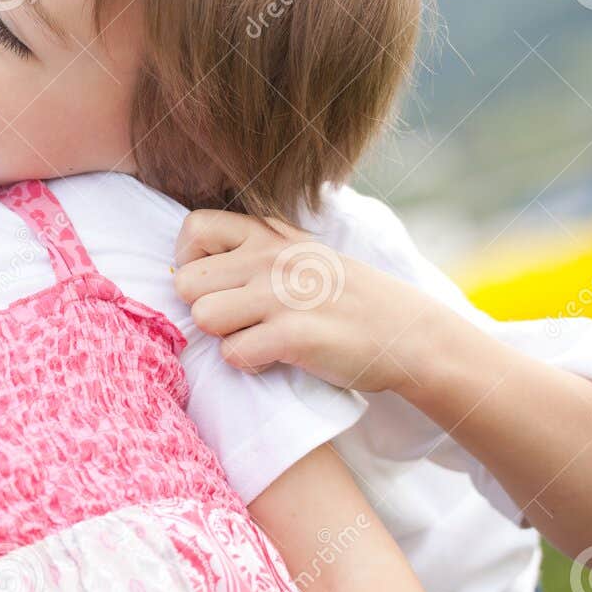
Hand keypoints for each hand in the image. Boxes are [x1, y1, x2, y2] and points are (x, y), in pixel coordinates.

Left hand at [172, 209, 457, 393]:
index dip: (190, 260)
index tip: (215, 283)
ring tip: (257, 337)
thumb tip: (185, 264)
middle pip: (185, 283)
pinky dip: (248, 363)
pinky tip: (274, 357)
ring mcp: (282, 296)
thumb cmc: (343, 295)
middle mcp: (270, 259)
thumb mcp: (299, 252)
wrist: (406, 332)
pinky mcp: (294, 336)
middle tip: (239, 319)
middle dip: (204, 307)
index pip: (193, 228)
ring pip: (203, 317)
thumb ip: (250, 249)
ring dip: (224, 337)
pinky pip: (233, 353)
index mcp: (267, 234)